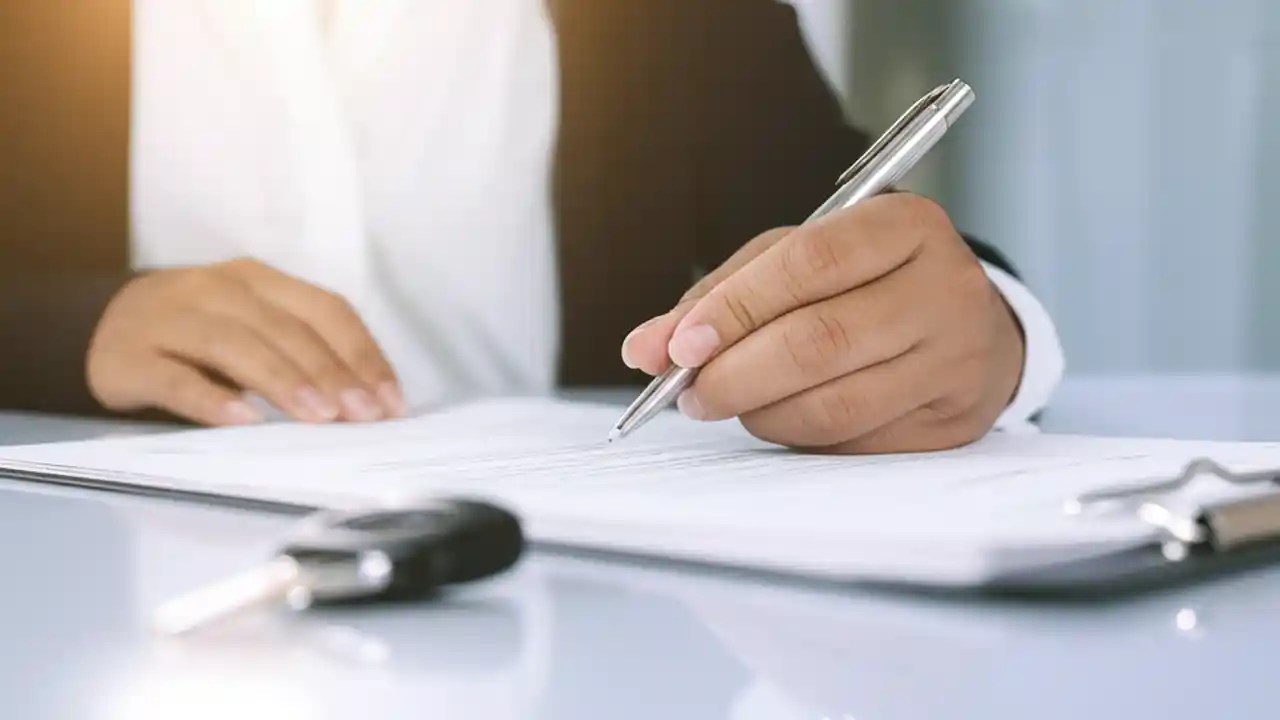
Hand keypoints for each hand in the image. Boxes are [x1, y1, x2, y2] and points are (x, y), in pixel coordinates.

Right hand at [88, 258, 404, 425]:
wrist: (102, 324)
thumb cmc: (200, 336)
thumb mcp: (255, 330)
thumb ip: (304, 354)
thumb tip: (369, 403)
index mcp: (260, 281)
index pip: (326, 311)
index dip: (363, 355)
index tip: (391, 402)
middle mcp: (217, 289)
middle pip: (286, 329)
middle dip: (332, 373)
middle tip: (362, 416)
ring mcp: (170, 319)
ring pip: (236, 346)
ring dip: (284, 381)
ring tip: (318, 417)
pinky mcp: (130, 357)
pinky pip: (176, 379)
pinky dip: (212, 400)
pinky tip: (243, 421)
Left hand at [621, 193, 1024, 453]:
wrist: (970, 327)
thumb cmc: (868, 284)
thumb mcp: (800, 260)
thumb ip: (723, 296)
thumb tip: (646, 347)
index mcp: (906, 225)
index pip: (809, 263)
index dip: (736, 309)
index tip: (681, 345)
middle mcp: (944, 288)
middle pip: (819, 341)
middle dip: (735, 374)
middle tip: (690, 392)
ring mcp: (956, 360)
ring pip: (833, 405)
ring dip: (760, 413)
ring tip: (727, 403)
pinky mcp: (952, 421)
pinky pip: (853, 443)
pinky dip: (798, 436)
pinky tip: (782, 417)